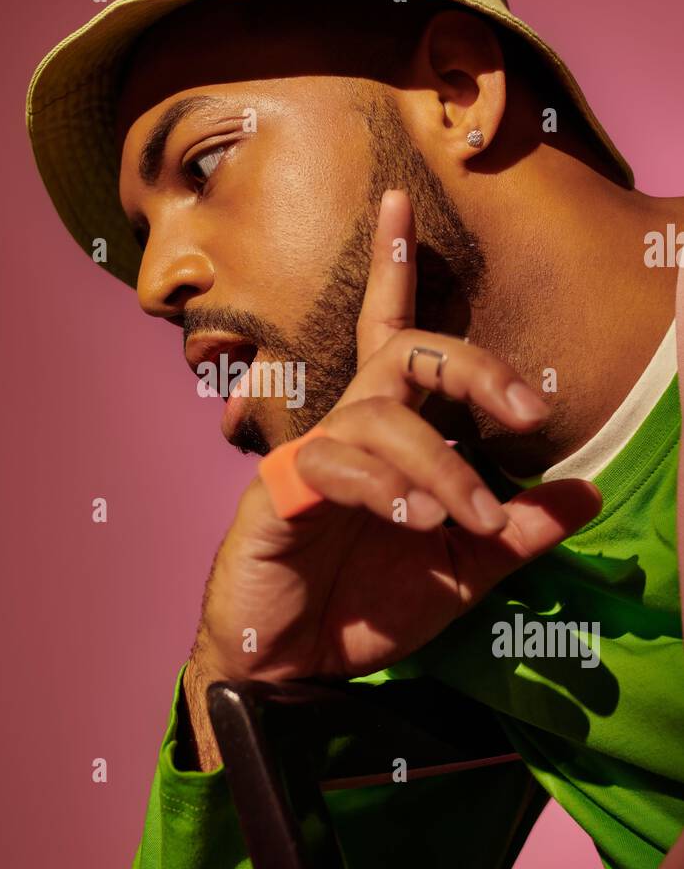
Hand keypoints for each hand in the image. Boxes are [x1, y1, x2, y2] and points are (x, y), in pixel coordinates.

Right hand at [190, 190, 599, 698]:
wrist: (292, 667)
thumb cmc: (366, 606)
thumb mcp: (463, 570)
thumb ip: (518, 532)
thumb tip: (588, 495)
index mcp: (390, 434)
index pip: (398, 336)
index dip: (395, 266)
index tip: (400, 201)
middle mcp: (350, 427)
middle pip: (406, 353)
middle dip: (473, 368)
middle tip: (530, 409)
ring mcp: (313, 456)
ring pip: (385, 418)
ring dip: (443, 467)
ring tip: (471, 520)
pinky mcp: (280, 491)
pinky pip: (336, 464)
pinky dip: (386, 489)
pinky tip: (414, 523)